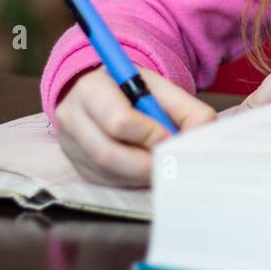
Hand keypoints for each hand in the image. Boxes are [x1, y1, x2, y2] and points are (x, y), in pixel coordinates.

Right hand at [54, 67, 216, 186]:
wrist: (105, 93)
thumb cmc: (135, 91)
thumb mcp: (162, 89)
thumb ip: (188, 110)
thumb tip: (201, 136)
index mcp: (92, 88)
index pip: (118, 121)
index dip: (148, 135)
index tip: (169, 139)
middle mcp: (72, 117)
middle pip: (107, 154)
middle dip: (146, 165)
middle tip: (170, 164)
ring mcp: (69, 144)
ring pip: (106, 173)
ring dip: (140, 175)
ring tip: (162, 165)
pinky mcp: (75, 165)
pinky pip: (105, 182)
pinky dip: (131, 180)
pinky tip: (145, 169)